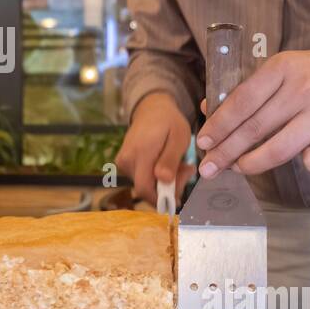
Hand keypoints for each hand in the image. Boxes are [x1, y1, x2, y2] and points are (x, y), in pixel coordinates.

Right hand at [115, 92, 197, 206]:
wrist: (151, 110)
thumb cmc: (169, 122)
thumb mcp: (178, 137)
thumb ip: (170, 159)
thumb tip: (164, 180)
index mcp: (140, 152)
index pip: (144, 188)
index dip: (161, 198)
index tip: (180, 196)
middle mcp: (126, 160)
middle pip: (145, 189)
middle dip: (168, 188)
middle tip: (186, 171)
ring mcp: (122, 163)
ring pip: (144, 186)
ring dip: (164, 182)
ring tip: (178, 165)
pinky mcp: (123, 165)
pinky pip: (141, 179)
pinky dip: (156, 178)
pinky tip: (166, 164)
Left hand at [195, 45, 309, 177]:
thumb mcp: (281, 69)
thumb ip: (248, 89)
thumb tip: (207, 109)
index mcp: (282, 68)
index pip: (241, 101)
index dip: (219, 125)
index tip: (203, 141)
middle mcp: (303, 89)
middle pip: (254, 127)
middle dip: (226, 151)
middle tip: (209, 166)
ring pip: (279, 148)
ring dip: (251, 163)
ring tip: (236, 168)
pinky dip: (309, 164)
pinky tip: (297, 164)